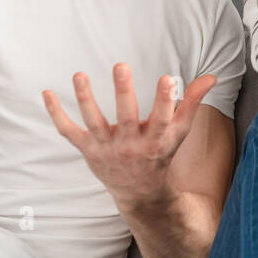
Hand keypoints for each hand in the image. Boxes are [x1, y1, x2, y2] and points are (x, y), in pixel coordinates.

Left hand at [41, 63, 216, 208]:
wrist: (139, 192)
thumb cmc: (161, 154)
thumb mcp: (179, 131)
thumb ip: (192, 101)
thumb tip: (211, 76)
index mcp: (156, 141)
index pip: (163, 118)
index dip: (166, 99)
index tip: (168, 79)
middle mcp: (130, 145)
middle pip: (126, 117)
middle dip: (124, 92)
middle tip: (121, 65)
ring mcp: (107, 147)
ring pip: (94, 122)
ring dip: (85, 98)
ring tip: (79, 74)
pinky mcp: (88, 149)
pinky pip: (68, 131)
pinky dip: (56, 114)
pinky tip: (46, 93)